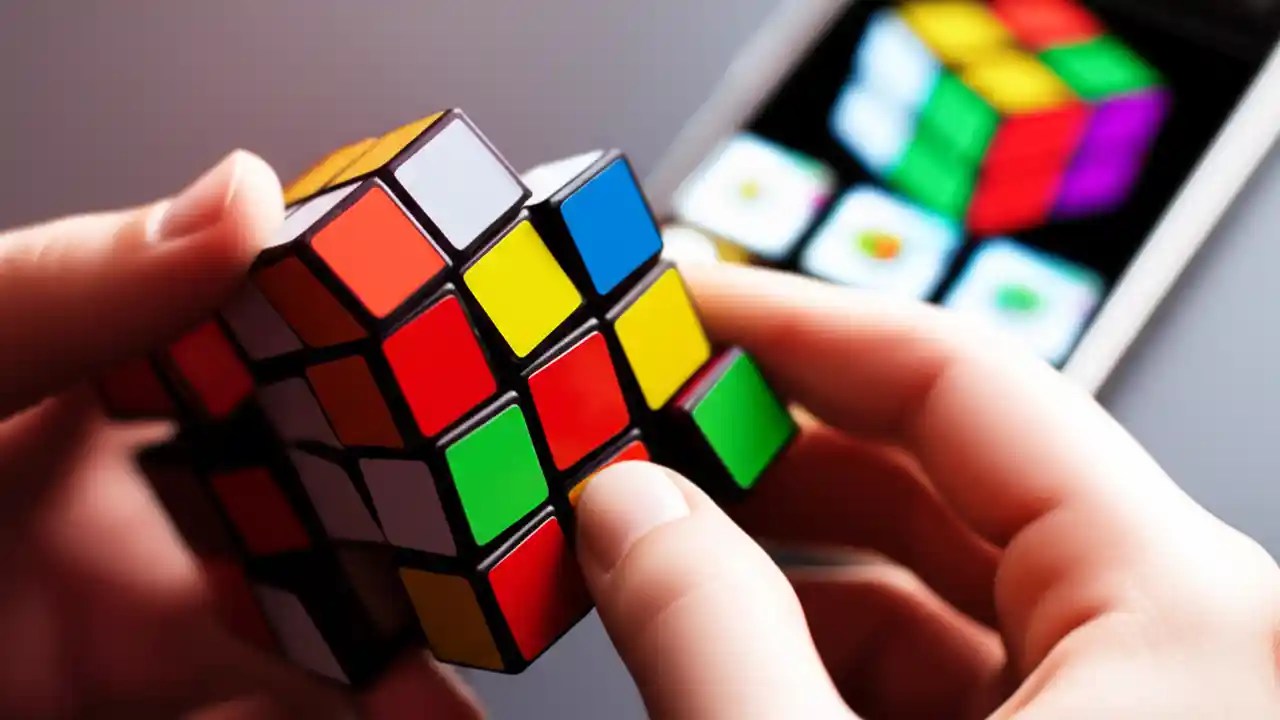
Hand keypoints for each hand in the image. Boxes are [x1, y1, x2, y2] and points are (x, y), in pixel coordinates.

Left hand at [0, 152, 480, 718]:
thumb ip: (69, 287)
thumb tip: (245, 200)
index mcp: (108, 397)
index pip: (282, 366)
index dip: (385, 366)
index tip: (462, 379)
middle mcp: (145, 514)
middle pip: (328, 520)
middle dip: (419, 546)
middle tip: (488, 567)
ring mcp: (140, 636)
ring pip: (311, 645)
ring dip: (390, 665)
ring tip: (439, 690)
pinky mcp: (132, 715)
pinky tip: (373, 716)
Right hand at [573, 263, 1279, 718]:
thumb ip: (710, 632)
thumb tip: (625, 507)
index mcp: (1177, 613)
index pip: (961, 379)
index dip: (794, 325)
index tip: (684, 308)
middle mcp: (1176, 644)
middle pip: (943, 469)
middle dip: (772, 440)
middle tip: (647, 423)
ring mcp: (1129, 706)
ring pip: (933, 575)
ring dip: (782, 547)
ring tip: (658, 532)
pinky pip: (940, 666)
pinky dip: (820, 641)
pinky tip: (720, 633)